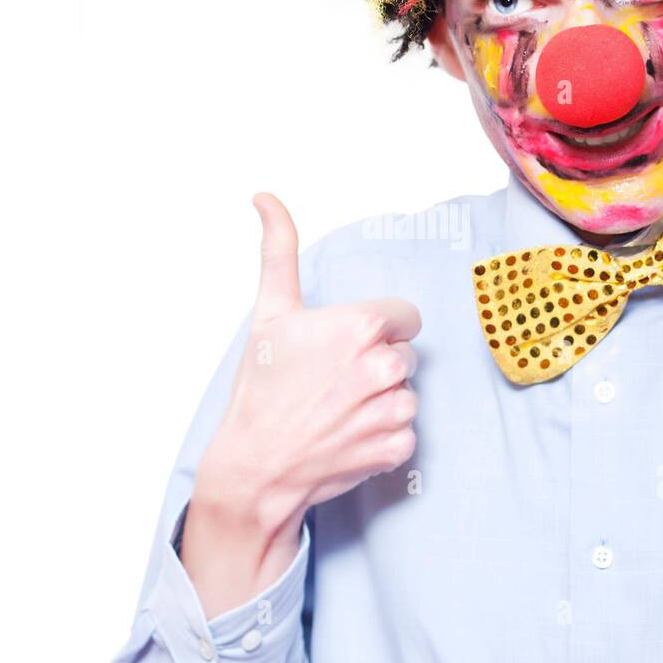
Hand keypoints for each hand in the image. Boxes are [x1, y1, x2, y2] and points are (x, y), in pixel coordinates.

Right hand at [191, 192, 420, 538]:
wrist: (255, 466)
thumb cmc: (261, 389)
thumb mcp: (270, 313)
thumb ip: (278, 250)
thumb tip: (265, 197)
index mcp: (362, 325)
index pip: (403, 317)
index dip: (374, 331)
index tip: (341, 349)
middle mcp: (384, 365)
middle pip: (404, 355)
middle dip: (376, 365)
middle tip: (332, 383)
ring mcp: (393, 410)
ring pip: (406, 393)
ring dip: (380, 402)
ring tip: (338, 411)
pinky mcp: (398, 448)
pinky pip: (407, 432)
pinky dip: (383, 438)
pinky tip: (348, 437)